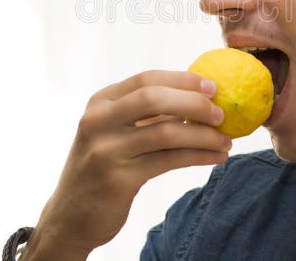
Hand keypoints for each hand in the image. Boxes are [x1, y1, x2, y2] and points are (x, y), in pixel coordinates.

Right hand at [21, 70, 229, 259]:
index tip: (212, 86)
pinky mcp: (119, 179)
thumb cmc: (102, 167)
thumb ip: (144, 113)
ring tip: (226, 141)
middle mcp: (98, 121)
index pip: (146, 79)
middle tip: (221, 113)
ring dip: (204, 136)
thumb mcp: (113, 131)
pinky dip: (199, 156)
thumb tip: (197, 95)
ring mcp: (106, 150)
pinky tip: (216, 157)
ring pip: (167, 132)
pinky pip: (169, 161)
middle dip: (194, 103)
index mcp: (100, 103)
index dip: (183, 79)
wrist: (69, 217)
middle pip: (154, 98)